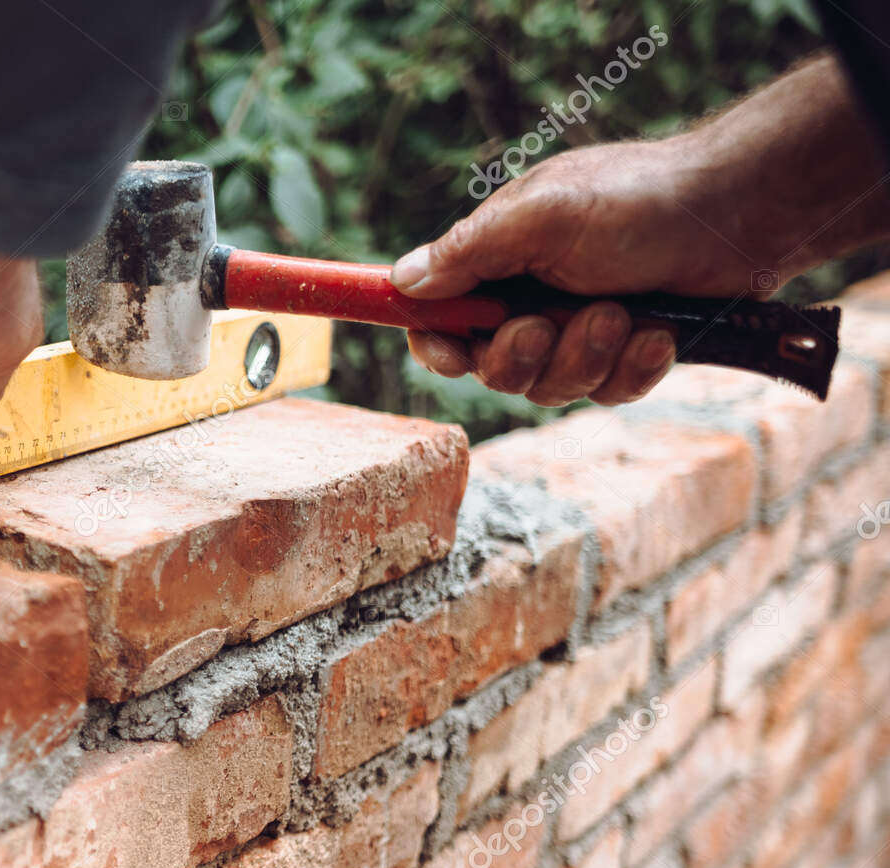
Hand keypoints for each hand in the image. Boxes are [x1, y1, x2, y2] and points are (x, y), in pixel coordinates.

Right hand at [394, 54, 889, 406]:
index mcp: (500, 260)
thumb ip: (467, 253)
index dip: (437, 343)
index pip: (441, 318)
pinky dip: (633, 367)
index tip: (451, 353)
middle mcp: (533, 298)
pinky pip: (607, 392)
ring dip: (585, 356)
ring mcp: (581, 330)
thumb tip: (401, 280)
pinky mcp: (627, 354)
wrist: (740, 215)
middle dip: (521, 356)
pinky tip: (659, 334)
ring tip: (624, 314)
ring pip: (550, 387)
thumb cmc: (638, 200)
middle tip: (545, 326)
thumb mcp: (541, 217)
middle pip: (491, 368)